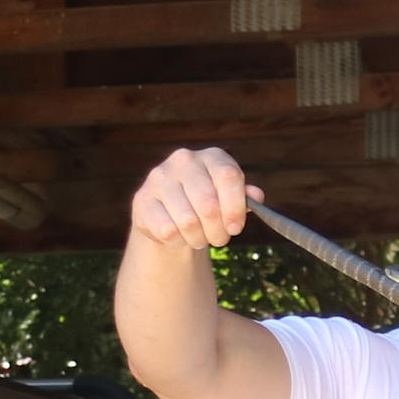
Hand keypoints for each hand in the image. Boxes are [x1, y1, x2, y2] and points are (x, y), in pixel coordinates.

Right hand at [130, 147, 264, 251]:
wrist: (170, 216)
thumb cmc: (208, 207)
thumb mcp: (230, 200)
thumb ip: (244, 198)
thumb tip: (256, 196)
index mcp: (212, 157)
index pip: (229, 176)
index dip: (235, 208)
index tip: (236, 228)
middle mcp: (184, 160)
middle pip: (209, 204)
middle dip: (218, 231)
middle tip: (219, 238)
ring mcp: (159, 177)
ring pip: (188, 222)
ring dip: (199, 239)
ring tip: (199, 237)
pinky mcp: (142, 199)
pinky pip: (168, 231)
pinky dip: (178, 241)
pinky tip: (179, 235)